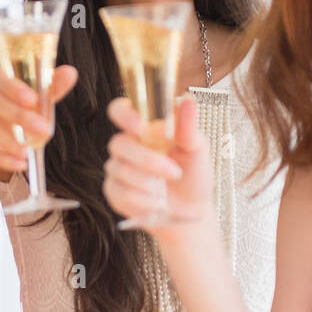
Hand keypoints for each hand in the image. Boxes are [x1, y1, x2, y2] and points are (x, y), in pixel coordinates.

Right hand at [0, 55, 77, 172]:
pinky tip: (19, 163)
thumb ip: (49, 87)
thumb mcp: (31, 98)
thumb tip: (71, 73)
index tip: (33, 99)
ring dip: (7, 140)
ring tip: (27, 153)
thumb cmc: (11, 108)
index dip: (12, 87)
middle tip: (44, 130)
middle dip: (18, 116)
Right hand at [103, 95, 215, 243]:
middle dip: (148, 161)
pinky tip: (157, 204)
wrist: (192, 211)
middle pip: (118, 144)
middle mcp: (127, 146)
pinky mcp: (114, 192)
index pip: (120, 111)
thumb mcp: (197, 150)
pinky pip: (122, 194)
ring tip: (166, 191)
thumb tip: (187, 99)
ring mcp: (117, 169)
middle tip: (174, 173)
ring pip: (120, 170)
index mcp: (144, 129)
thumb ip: (188, 127)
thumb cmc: (194, 176)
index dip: (123, 114)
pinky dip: (144, 202)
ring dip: (150, 184)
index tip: (138, 125)